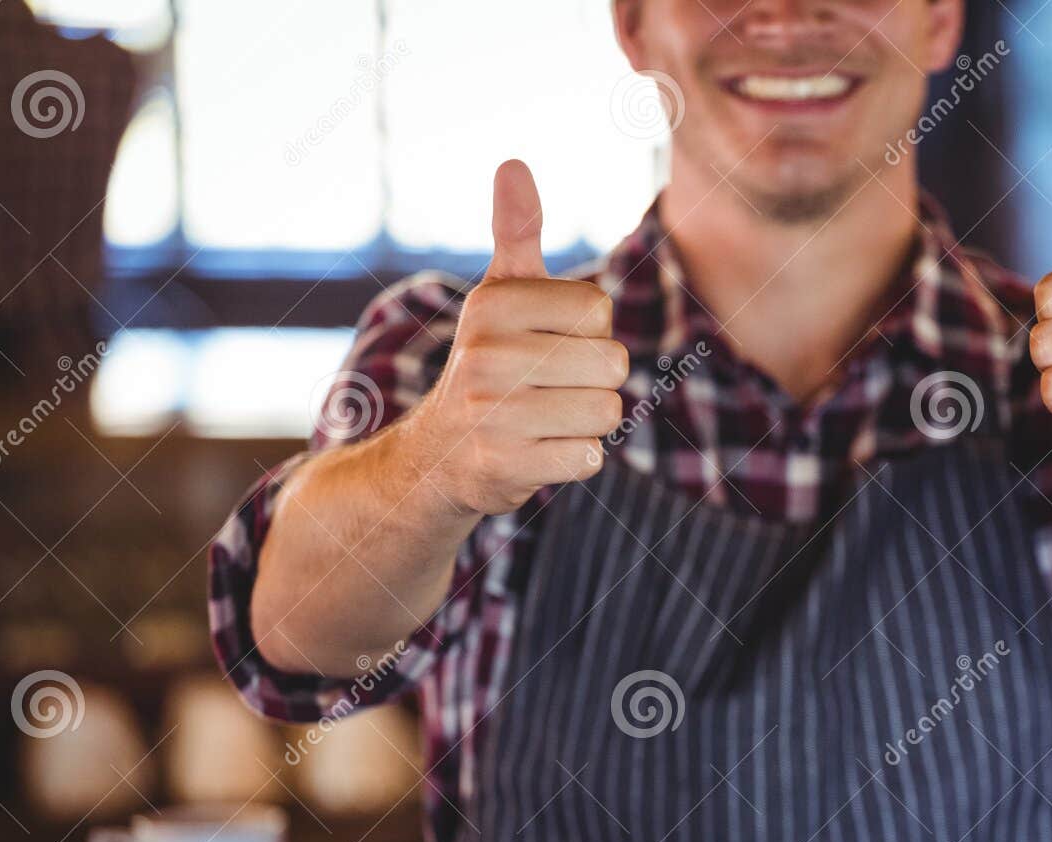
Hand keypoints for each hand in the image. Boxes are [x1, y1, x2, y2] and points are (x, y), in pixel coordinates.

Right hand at [407, 160, 626, 515]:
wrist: (439, 455)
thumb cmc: (490, 363)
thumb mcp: (499, 295)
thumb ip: (516, 232)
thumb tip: (513, 164)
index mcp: (489, 305)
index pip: (598, 309)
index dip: (587, 331)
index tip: (546, 343)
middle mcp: (484, 355)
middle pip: (612, 363)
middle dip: (595, 380)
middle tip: (549, 388)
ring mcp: (491, 415)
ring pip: (606, 412)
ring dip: (588, 422)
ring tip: (544, 419)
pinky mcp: (505, 466)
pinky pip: (589, 457)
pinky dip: (575, 459)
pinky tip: (538, 452)